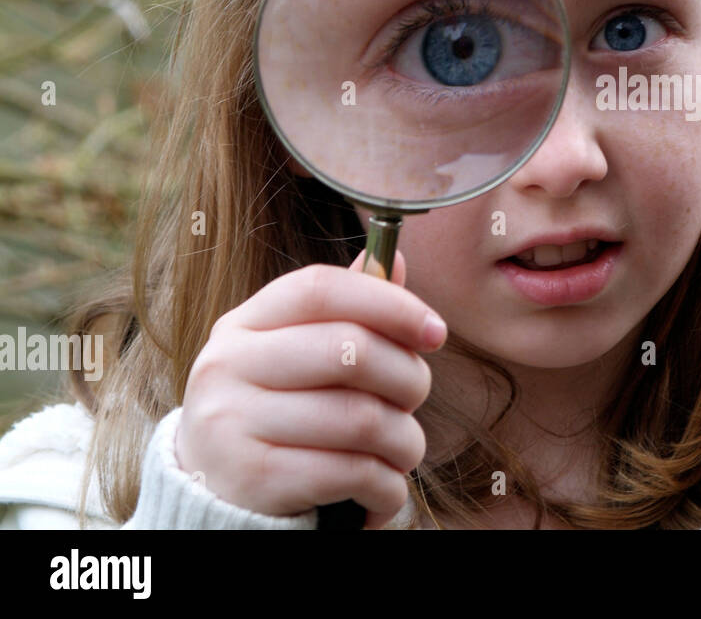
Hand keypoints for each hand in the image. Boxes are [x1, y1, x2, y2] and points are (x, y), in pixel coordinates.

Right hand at [174, 249, 444, 528]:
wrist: (211, 498)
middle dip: (408, 378)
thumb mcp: (294, 354)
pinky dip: (387, 485)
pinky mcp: (254, 480)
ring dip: (406, 441)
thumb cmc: (276, 413)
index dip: (389, 303)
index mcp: (243, 324)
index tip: (435, 332)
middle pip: (351, 351)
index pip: (321, 288)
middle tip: (415, 399)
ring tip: (405, 450)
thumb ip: (345, 310)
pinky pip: (352, 473)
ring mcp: (233, 423)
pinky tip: (385, 487)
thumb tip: (395, 257)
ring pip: (362, 418)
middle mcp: (227, 366)